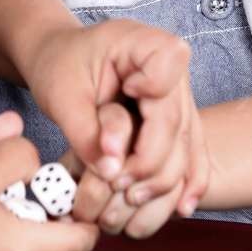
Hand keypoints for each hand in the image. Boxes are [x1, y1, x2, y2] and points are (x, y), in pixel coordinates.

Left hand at [23, 21, 209, 208]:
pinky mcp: (177, 118)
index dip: (148, 105)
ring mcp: (179, 94)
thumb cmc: (59, 66)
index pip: (165, 75)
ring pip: (186, 144)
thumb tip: (111, 171)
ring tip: (131, 199)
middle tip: (119, 187)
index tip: (119, 118)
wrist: (61, 58)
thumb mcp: (61, 94)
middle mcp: (172, 68)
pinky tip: (181, 207)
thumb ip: (85, 131)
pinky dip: (188, 181)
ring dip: (164, 180)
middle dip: (149, 163)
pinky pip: (192, 151)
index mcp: (144, 43)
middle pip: (175, 122)